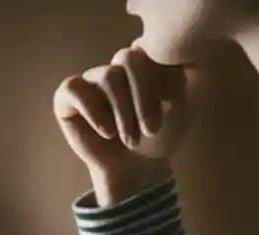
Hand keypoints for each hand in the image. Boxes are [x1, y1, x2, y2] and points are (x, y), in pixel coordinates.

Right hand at [53, 44, 193, 204]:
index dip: (164, 76)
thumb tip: (181, 40)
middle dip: (144, 97)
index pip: (151, 45)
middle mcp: (116, 65)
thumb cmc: (163, 135)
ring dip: (123, 112)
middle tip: (151, 129)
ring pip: (108, 75)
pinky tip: (106, 132)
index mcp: (145, 58)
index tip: (173, 104)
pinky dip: (93, 111)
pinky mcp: (67, 98)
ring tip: (130, 139)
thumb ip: (192, 64)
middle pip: (128, 57)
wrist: (140, 170)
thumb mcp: (190, 98)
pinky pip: (74, 88)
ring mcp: (91, 79)